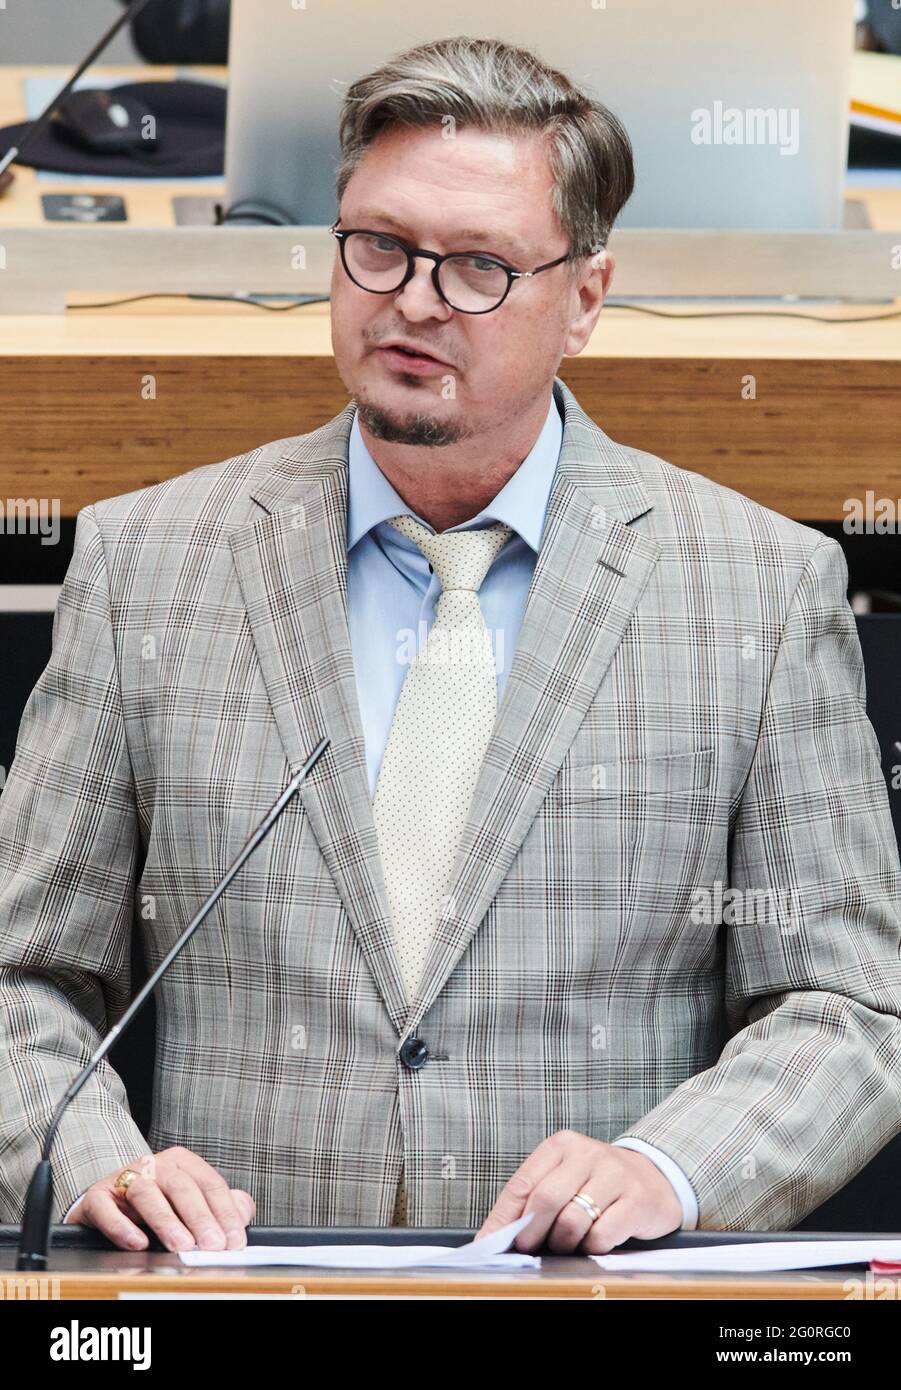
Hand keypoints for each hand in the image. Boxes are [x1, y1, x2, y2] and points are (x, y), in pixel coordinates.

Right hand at [64, 1148, 255, 1252]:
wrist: (106, 1200)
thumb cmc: (156, 1202)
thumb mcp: (190, 1200)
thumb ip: (220, 1205)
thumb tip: (242, 1213)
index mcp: (183, 1162)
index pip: (209, 1183)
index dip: (224, 1212)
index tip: (233, 1239)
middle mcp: (155, 1165)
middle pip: (181, 1187)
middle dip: (200, 1217)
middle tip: (212, 1244)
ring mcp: (124, 1178)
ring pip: (147, 1193)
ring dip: (166, 1220)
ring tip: (181, 1245)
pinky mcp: (97, 1196)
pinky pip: (107, 1209)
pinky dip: (122, 1226)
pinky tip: (137, 1243)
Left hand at [476, 1129, 682, 1253]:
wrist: (655, 1179)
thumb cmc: (599, 1184)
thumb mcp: (564, 1180)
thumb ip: (531, 1200)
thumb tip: (492, 1236)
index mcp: (562, 1145)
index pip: (522, 1183)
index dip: (504, 1218)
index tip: (492, 1243)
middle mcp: (587, 1153)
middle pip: (545, 1200)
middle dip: (531, 1233)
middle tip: (530, 1250)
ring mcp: (614, 1174)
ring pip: (572, 1221)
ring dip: (563, 1244)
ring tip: (566, 1246)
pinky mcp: (636, 1200)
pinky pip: (601, 1235)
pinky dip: (591, 1248)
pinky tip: (594, 1243)